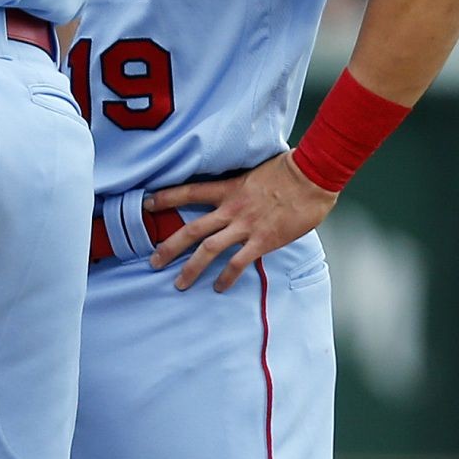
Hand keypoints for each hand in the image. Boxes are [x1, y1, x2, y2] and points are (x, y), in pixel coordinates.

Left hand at [150, 151, 335, 291]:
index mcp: (228, 189)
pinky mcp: (262, 241)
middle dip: (169, 247)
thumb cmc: (289, 170)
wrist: (313, 176)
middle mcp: (231, 209)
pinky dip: (227, 277)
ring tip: (179, 284)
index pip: (188, 192)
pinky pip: (238, 263)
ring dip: (191, 269)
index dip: (165, 198)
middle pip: (191, 230)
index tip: (145, 205)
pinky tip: (219, 288)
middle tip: (153, 261)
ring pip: (208, 250)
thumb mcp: (256, 171)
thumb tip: (239, 190)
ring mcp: (245, 226)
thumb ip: (242, 185)